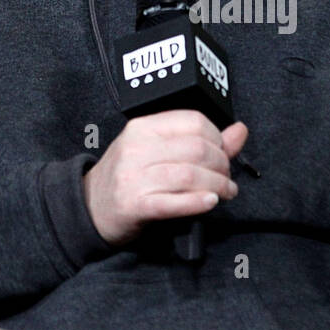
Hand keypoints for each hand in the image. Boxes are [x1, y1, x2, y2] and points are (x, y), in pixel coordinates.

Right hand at [83, 110, 246, 246]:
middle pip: (197, 149)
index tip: (224, 153)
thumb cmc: (129, 176)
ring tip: (224, 192)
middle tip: (227, 178)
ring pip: (189, 175)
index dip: (218, 138)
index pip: (194, 122)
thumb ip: (202, 140)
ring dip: (217, 185)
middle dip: (222, 165)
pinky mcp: (134, 206)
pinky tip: (210, 202)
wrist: (89, 207)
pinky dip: (197, 202)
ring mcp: (133, 177)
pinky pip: (173, 202)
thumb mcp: (158, 150)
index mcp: (143, 127)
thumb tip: (240, 130)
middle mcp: (137, 149)